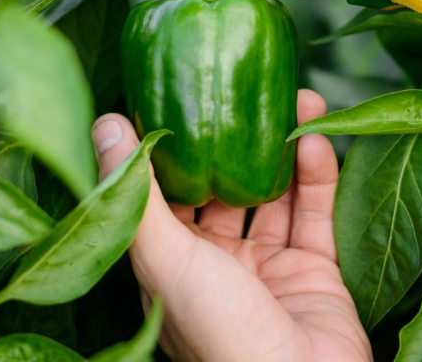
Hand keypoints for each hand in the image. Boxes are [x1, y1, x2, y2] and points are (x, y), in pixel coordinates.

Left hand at [91, 89, 371, 361]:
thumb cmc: (220, 333)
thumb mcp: (167, 259)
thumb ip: (136, 193)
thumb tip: (104, 124)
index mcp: (170, 268)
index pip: (164, 196)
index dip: (172, 148)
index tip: (180, 93)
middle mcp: (216, 267)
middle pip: (224, 188)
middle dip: (237, 140)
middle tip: (248, 89)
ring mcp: (268, 269)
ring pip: (275, 195)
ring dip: (285, 148)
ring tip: (298, 98)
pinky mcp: (315, 271)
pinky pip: (315, 213)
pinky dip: (317, 176)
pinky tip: (314, 138)